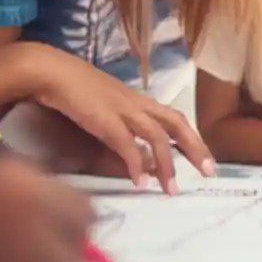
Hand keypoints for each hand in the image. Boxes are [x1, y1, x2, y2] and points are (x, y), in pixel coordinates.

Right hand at [28, 44, 214, 194]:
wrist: (52, 72)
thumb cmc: (75, 89)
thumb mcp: (107, 108)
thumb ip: (123, 127)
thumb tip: (135, 154)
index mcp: (139, 100)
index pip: (175, 118)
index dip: (192, 138)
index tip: (205, 160)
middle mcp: (137, 103)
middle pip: (177, 124)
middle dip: (195, 148)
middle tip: (209, 172)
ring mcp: (123, 110)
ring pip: (156, 137)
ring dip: (166, 165)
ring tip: (171, 189)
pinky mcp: (105, 119)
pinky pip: (127, 145)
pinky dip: (136, 164)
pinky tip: (140, 182)